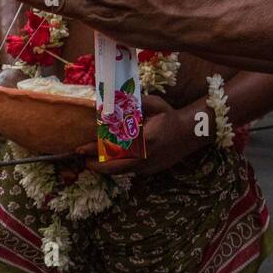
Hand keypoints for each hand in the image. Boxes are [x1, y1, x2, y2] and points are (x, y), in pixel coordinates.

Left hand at [69, 97, 200, 177]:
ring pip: (120, 171)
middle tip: (83, 159)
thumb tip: (112, 101)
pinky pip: (130, 170)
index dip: (94, 151)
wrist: (192, 133)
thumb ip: (135, 103)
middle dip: (95, 166)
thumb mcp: (154, 105)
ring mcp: (148, 168)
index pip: (113, 149)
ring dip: (105, 167)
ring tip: (92, 160)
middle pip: (113, 168)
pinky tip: (111, 159)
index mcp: (143, 142)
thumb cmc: (170, 117)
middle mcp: (144, 158)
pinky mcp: (150, 171)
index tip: (80, 150)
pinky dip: (118, 166)